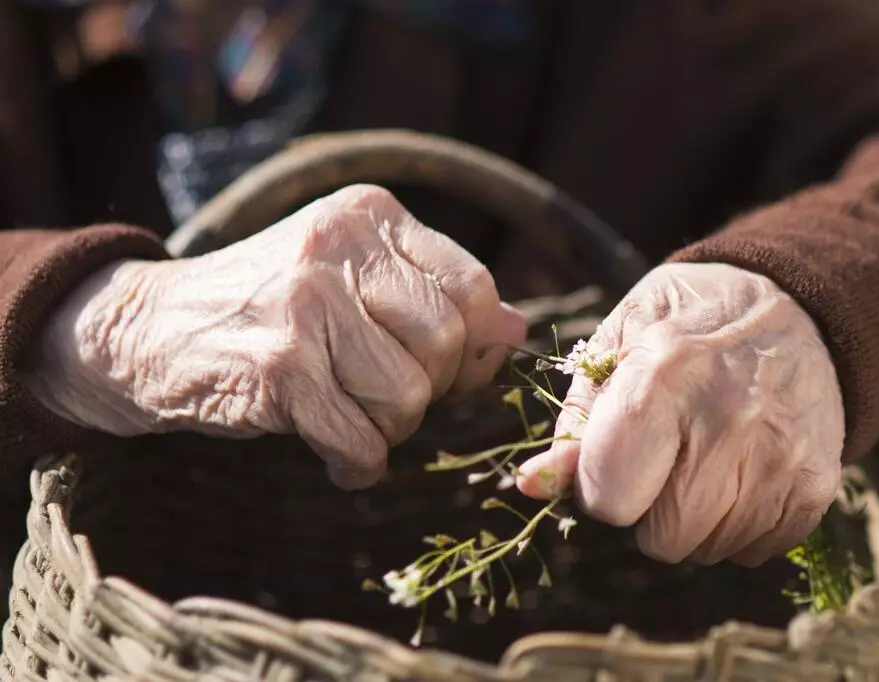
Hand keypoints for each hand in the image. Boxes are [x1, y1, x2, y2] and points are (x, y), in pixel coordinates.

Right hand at [23, 184, 525, 488]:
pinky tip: (331, 451)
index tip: (450, 372)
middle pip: (449, 343)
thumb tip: (519, 328)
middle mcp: (340, 246)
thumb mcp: (351, 276)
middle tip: (387, 397)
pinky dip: (356, 463)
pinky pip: (361, 441)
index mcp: (369, 213)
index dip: (477, 346)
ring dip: (389, 429)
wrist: (150, 329)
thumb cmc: (269, 308)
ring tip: (349, 417)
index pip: (474, 287)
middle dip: (432, 389)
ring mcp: (307, 303)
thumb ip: (433, 294)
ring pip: (410, 395)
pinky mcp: (279, 366)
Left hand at [517, 262, 844, 565]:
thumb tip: (532, 486)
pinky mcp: (815, 484)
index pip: (609, 497)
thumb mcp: (615, 348)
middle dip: (649, 510)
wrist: (792, 308)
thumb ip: (574, 424)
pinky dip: (739, 523)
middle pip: (663, 537)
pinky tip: (742, 470)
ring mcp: (778, 458)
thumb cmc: (684, 327)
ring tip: (706, 457)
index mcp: (661, 380)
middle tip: (665, 457)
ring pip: (709, 549)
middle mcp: (726, 423)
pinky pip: (756, 550)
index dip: (601, 486)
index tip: (616, 457)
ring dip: (695, 520)